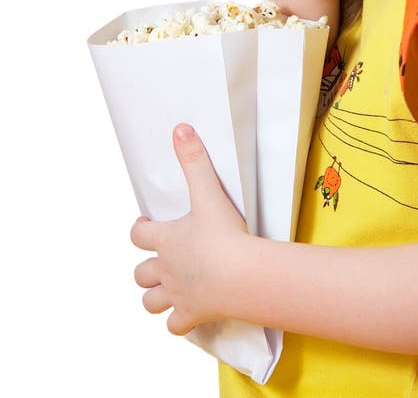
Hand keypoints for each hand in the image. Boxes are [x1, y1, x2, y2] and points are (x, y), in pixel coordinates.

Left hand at [130, 124, 247, 335]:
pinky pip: (176, 326)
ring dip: (154, 296)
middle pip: (140, 273)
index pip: (138, 235)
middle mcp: (165, 269)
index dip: (140, 229)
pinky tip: (186, 315)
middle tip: (159, 258)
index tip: (146, 224)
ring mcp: (178, 295)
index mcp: (165, 241)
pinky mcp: (194, 315)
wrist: (241, 275)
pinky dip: (177, 322)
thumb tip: (180, 128)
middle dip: (145, 266)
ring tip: (166, 288)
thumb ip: (194, 160)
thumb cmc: (224, 235)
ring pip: (150, 302)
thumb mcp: (207, 192)